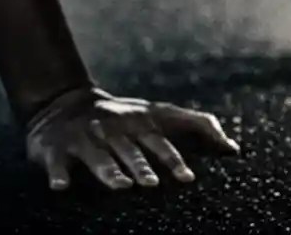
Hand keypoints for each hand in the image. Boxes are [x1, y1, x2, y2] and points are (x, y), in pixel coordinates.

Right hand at [24, 87, 239, 190]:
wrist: (64, 102)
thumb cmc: (125, 116)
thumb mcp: (160, 114)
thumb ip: (199, 125)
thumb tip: (234, 149)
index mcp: (139, 124)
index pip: (160, 143)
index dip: (173, 160)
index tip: (187, 179)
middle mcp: (113, 131)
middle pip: (129, 151)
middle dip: (141, 167)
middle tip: (152, 185)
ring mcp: (84, 139)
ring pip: (98, 158)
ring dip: (109, 171)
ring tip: (121, 186)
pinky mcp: (55, 148)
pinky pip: (56, 163)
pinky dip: (58, 175)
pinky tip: (61, 187)